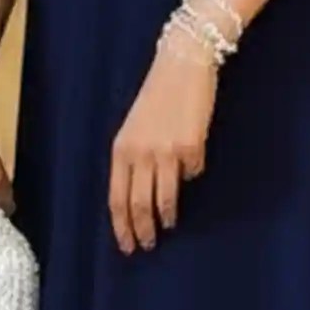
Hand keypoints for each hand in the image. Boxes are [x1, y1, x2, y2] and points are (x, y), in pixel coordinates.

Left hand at [109, 43, 216, 253]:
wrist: (182, 64)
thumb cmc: (158, 96)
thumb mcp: (134, 128)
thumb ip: (134, 159)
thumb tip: (142, 191)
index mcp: (121, 149)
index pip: (116, 198)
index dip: (121, 226)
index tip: (126, 245)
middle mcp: (140, 153)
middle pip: (138, 204)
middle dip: (142, 230)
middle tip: (146, 246)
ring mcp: (166, 151)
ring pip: (165, 198)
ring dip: (167, 215)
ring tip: (168, 223)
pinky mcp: (191, 147)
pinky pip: (193, 172)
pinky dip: (193, 173)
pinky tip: (192, 165)